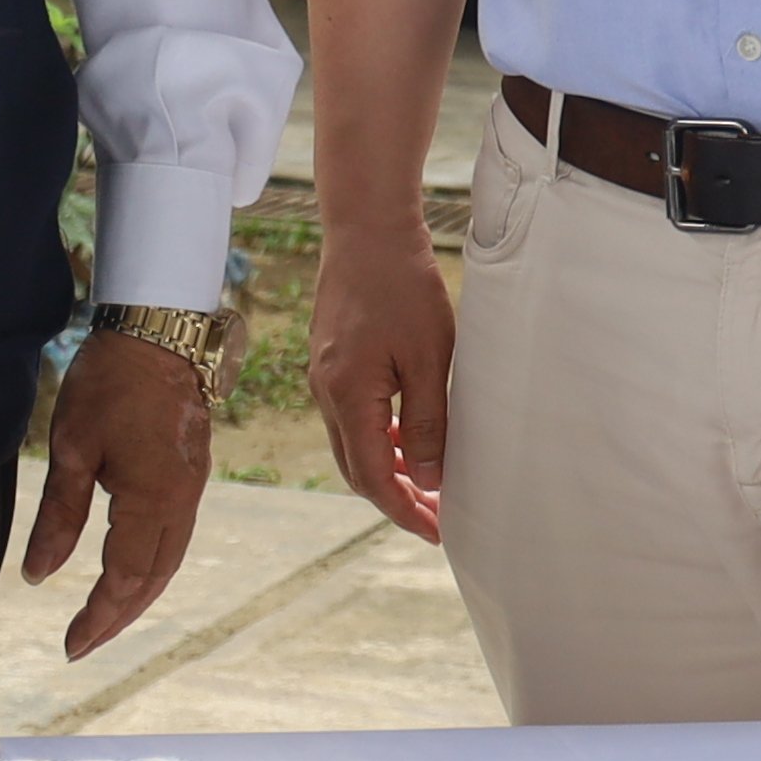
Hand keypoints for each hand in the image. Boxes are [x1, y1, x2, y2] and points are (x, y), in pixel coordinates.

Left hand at [18, 328, 215, 660]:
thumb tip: (38, 574)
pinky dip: (150, 564)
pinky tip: (129, 570)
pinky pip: (174, 536)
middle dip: (118, 616)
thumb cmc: (110, 383)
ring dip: (137, 594)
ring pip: (168, 560)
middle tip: (83, 642)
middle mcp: (180, 502)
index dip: (98, 616)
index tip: (71, 644)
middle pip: (152, 579)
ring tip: (104, 618)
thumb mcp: (71, 448)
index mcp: (152, 500)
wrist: (158, 332)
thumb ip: (58, 517)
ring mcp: (192, 488)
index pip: (124, 579)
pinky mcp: (191, 474)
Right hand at [309, 226, 455, 542]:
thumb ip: (428, 423)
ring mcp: (323, 376)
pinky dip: (379, 438)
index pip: (373, 477)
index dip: (405, 511)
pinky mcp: (330, 360)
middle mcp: (325, 392)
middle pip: (356, 469)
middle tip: (438, 517)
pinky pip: (351, 416)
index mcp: (348, 396)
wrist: (366, 228)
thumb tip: (429, 479)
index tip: (438, 532)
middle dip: (396, 499)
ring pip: (352, 444)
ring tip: (429, 482)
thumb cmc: (404, 287)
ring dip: (388, 469)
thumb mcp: (430, 358)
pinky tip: (409, 435)